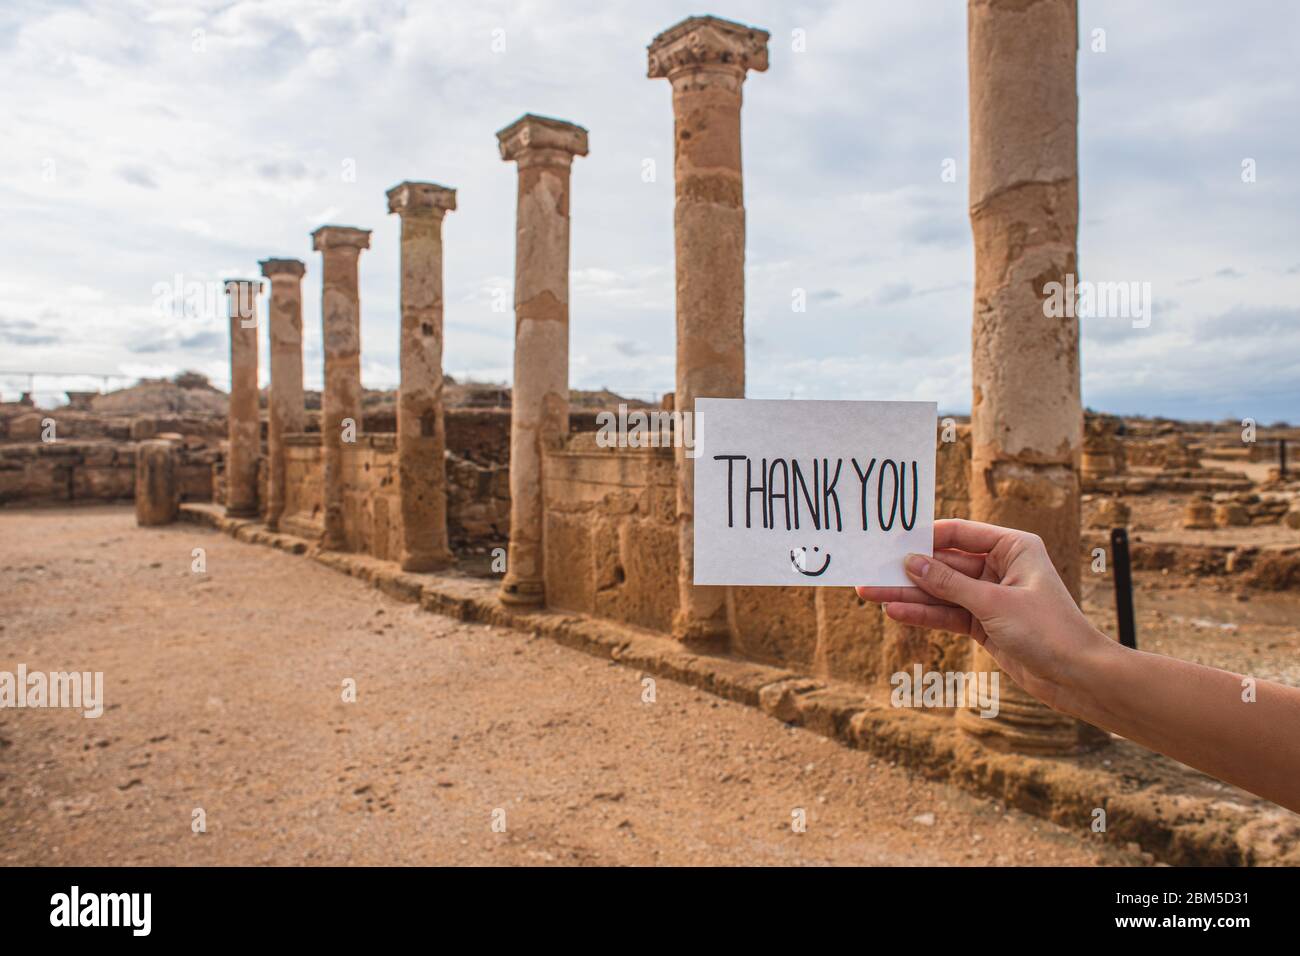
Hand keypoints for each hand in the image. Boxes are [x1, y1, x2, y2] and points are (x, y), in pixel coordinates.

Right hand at [856, 518, 1119, 716]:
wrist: (1077, 677)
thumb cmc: (1049, 631)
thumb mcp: (993, 603)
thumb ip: (948, 584)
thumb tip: (911, 562)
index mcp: (1013, 547)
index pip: (959, 534)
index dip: (924, 537)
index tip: (891, 541)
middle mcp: (1000, 567)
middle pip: (945, 564)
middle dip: (909, 570)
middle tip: (871, 569)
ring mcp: (991, 597)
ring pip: (942, 592)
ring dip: (909, 594)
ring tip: (871, 593)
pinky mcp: (985, 624)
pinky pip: (947, 614)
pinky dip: (924, 614)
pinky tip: (895, 611)